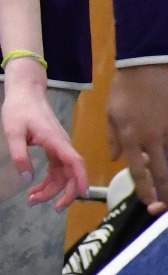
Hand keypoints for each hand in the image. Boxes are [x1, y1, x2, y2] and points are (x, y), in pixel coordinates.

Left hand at [1, 63, 88, 208]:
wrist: (25, 92)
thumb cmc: (18, 109)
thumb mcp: (12, 132)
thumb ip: (19, 154)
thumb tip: (27, 178)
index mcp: (55, 140)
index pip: (74, 162)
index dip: (81, 179)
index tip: (82, 195)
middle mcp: (62, 145)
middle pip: (69, 173)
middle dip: (60, 193)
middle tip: (41, 206)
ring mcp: (59, 147)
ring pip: (62, 173)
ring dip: (51, 189)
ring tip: (32, 200)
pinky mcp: (54, 147)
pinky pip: (57, 168)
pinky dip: (49, 181)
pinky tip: (35, 189)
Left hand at [107, 63, 167, 214]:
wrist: (147, 67)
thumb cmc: (126, 90)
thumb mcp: (111, 114)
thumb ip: (114, 139)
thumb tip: (115, 159)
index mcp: (131, 138)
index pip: (138, 171)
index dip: (145, 190)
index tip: (149, 203)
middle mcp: (152, 139)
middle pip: (162, 172)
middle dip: (165, 192)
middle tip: (165, 207)